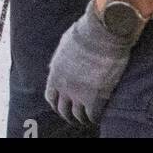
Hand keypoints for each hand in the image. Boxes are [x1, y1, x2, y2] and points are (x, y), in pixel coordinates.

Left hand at [44, 0, 137, 126]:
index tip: (62, 106)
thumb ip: (60, 59)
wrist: (102, 32)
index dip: (56, 103)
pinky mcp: (95, 97)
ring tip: (87, 119)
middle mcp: (64, 85)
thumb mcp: (65, 45)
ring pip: (77, 115)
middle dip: (68, 114)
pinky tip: (98, 116)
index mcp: (55, 72)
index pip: (50, 96)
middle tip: (75, 117)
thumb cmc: (86, 32)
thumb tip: (57, 66)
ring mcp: (78, 93)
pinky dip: (94, 118)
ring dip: (82, 118)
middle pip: (62, 109)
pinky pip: (92, 115)